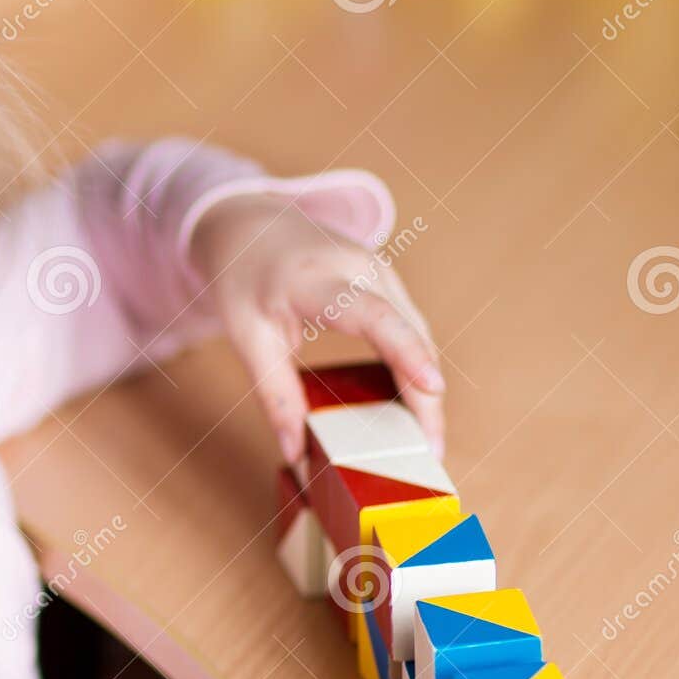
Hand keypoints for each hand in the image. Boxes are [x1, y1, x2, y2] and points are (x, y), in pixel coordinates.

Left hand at [188, 190, 444, 466]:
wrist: (250, 225)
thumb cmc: (244, 278)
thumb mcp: (246, 335)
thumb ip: (273, 393)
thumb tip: (294, 453)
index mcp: (315, 280)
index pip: (371, 315)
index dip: (405, 351)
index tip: (434, 388)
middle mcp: (358, 267)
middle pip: (408, 332)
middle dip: (426, 395)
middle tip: (430, 453)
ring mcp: (379, 270)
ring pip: (418, 333)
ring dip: (426, 387)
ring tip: (425, 443)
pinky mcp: (387, 281)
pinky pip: (411, 328)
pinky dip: (416, 367)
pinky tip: (414, 408)